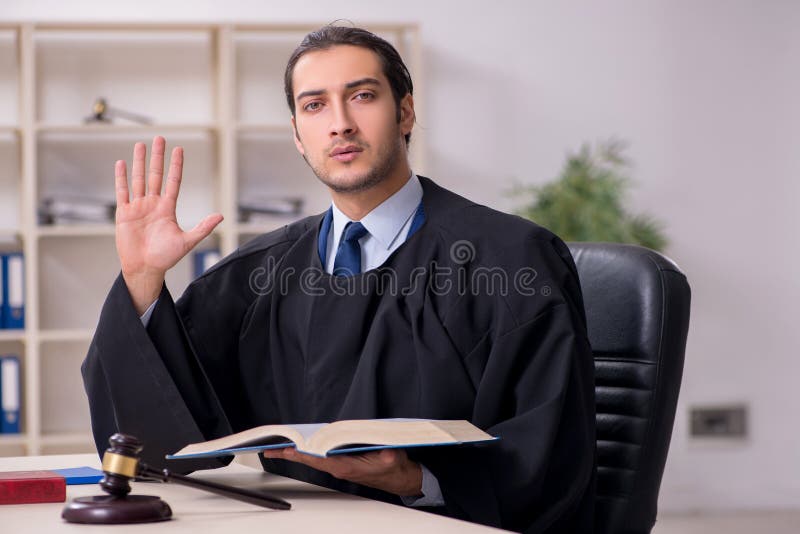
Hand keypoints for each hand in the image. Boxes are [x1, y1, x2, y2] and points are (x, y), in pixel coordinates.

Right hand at [115, 136, 222, 313]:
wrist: (145, 269)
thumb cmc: (165, 257)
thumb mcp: (187, 241)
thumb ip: (203, 227)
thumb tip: (221, 216)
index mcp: (167, 208)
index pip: (173, 181)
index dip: (176, 166)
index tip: (179, 150)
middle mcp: (153, 204)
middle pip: (155, 175)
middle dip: (157, 157)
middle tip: (160, 138)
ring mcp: (138, 207)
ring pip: (138, 179)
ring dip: (139, 162)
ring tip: (140, 145)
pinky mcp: (124, 214)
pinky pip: (122, 192)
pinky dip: (121, 178)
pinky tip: (122, 164)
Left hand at [262, 447, 422, 497]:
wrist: (399, 477)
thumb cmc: (394, 468)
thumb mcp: (392, 458)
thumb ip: (387, 455)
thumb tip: (384, 451)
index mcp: (347, 467)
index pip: (320, 459)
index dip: (303, 453)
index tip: (288, 449)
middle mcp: (339, 467)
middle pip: (311, 459)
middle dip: (292, 453)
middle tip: (271, 447)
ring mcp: (339, 466)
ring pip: (314, 458)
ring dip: (297, 451)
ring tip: (279, 445)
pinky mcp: (341, 462)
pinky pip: (321, 456)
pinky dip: (308, 450)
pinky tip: (300, 444)